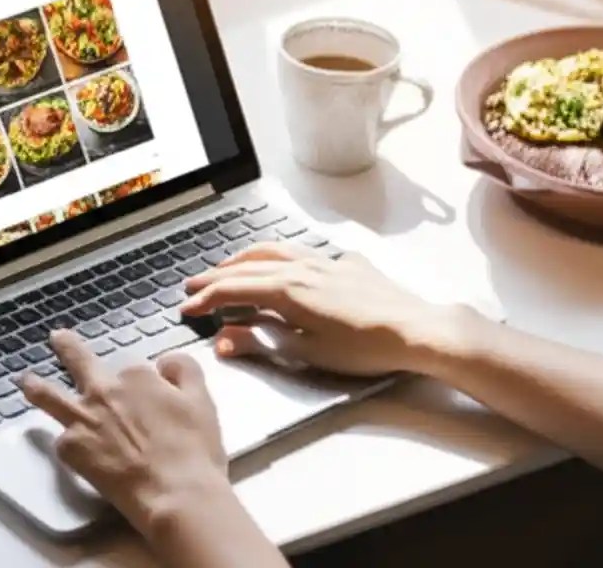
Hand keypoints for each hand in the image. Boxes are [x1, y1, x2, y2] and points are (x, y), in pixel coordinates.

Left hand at [18, 330, 231, 538]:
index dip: (138, 383)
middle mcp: (104, 391)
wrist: (175, 492)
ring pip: (50, 395)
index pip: (130, 368)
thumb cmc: (194, 450)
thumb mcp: (202, 399)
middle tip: (58, 339)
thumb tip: (166, 362)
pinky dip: (68, 444)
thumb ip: (184, 370)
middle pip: (79, 362)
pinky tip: (73, 451)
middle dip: (67, 347)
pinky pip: (62, 441)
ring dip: (36, 386)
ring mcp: (83, 419)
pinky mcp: (71, 449)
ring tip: (26, 381)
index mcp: (137, 375)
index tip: (147, 396)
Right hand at [181, 242, 484, 377]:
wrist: (415, 329)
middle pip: (248, 266)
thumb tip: (223, 339)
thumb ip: (261, 342)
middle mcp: (301, 267)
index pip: (234, 290)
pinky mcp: (345, 263)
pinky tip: (280, 263)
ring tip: (227, 267)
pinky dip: (276, 254)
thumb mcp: (306, 352)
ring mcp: (324, 261)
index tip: (186, 308)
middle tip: (193, 286)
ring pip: (273, 250)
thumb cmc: (364, 347)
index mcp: (288, 289)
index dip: (206, 299)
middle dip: (216, 276)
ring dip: (243, 258)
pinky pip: (300, 250)